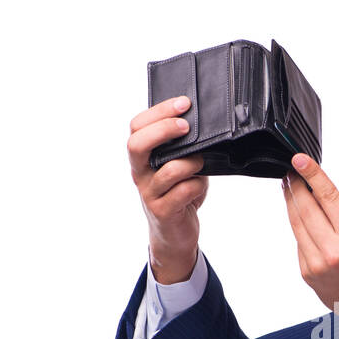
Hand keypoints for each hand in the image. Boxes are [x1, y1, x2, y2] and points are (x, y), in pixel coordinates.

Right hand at [128, 95, 205, 283]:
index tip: (184, 103)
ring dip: (191, 163)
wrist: (175, 234)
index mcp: (142, 157)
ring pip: (169, 170)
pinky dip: (198, 186)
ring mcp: (149, 193)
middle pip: (137, 144)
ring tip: (201, 163)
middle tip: (187, 126)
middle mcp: (140, 173)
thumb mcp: (179, 166)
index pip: (137, 127)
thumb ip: (183, 148)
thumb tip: (202, 124)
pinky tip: (200, 186)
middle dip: (164, 130)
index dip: (159, 111)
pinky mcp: (163, 211)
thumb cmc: (179, 194)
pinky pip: (183, 191)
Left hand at [281, 154, 338, 338]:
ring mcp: (316, 264)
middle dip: (296, 186)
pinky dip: (299, 227)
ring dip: (292, 203)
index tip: (299, 160)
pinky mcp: (307, 273)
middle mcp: (331, 251)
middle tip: (292, 172)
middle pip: (305, 209)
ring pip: (297, 225)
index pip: (327, 198)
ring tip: (290, 187)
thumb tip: (319, 196)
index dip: (312, 175)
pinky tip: (302, 218)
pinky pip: (299, 243)